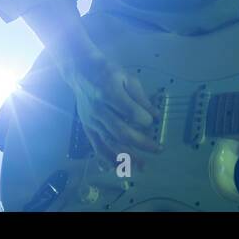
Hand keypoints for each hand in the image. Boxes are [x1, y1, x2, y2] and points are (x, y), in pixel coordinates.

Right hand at [65, 51, 162, 167]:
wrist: (80, 71)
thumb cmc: (107, 72)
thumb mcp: (127, 77)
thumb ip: (140, 97)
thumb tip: (155, 116)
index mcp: (110, 92)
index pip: (130, 111)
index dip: (144, 120)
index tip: (154, 122)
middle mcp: (99, 109)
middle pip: (120, 131)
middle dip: (141, 143)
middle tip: (158, 149)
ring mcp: (91, 120)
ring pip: (109, 142)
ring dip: (126, 156)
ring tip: (142, 166)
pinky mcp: (87, 127)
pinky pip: (96, 146)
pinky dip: (107, 159)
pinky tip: (118, 167)